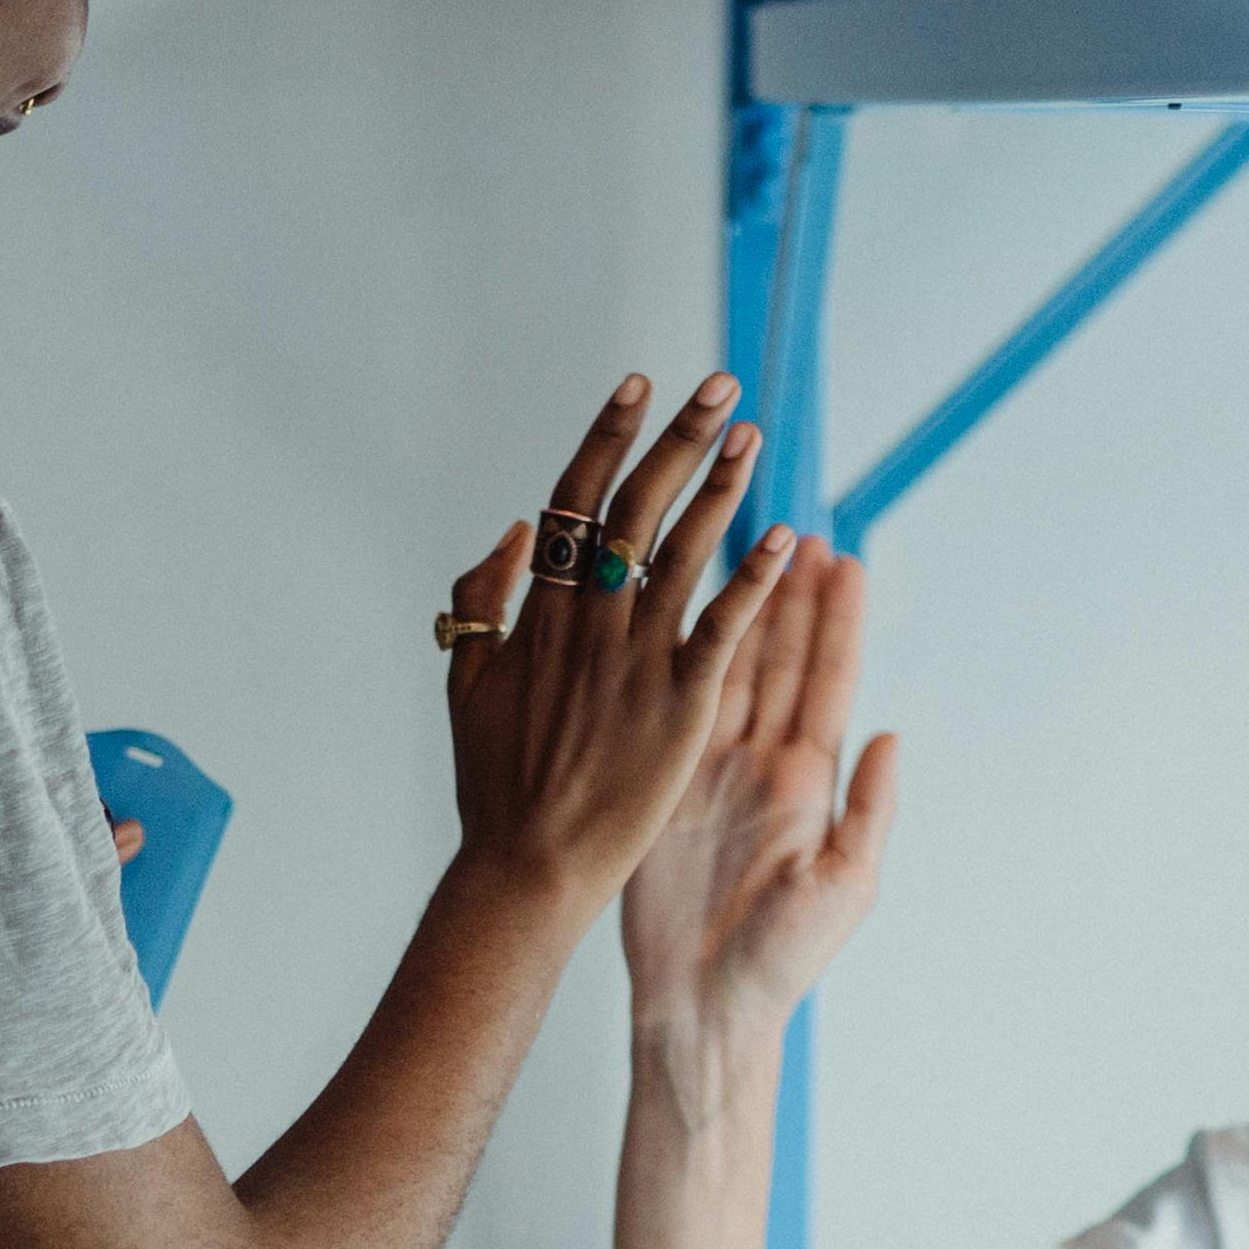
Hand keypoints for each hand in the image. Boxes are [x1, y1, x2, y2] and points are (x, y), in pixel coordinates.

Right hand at [437, 376, 787, 924]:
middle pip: (636, 506)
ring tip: (752, 432)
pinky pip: (724, 627)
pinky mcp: (680, 706)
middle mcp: (589, 623)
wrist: (527, 866)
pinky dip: (753, 578)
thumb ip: (481, 601)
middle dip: (677, 436)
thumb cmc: (495, 782)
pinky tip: (786, 536)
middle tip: (717, 381)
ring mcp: (636, 662)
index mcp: (538, 612)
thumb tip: (514, 528)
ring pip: (683, 551)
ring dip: (721, 486)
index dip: (609, 436)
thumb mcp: (463, 680)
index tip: (637, 383)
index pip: (577, 499)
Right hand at [621, 538, 896, 1085]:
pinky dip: (680, 653)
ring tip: (746, 546)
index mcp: (808, 783)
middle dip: (790, 596)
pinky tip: (678, 606)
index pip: (829, 683)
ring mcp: (711, 769)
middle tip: (796, 530)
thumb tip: (894, 737)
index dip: (838, 621)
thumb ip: (869, 811)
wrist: (700, 1003)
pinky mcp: (663, 781)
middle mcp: (762, 765)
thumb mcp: (843, 887)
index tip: (845, 562)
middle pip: (781, 660)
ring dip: (741, 610)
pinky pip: (674, 704)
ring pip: (728, 670)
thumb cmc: (777, 960)